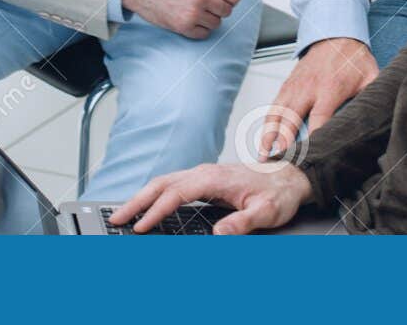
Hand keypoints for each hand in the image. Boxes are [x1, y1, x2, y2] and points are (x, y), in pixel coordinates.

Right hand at [110, 161, 312, 234]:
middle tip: (117, 217)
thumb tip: (218, 235)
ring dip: (142, 196)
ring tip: (124, 213)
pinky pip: (172, 184)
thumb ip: (242, 222)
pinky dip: (155, 194)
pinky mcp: (203, 179)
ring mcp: (202, 174)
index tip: (141, 227)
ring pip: (164, 181)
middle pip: (161, 183)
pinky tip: (148, 205)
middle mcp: (204, 172)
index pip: (176, 194)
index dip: (156, 211)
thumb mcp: (266, 212)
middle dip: (137, 200)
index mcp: (214, 178)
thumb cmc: (278, 193)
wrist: (290, 176)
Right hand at [121, 0, 240, 38]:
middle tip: (208, 2)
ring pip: (216, 23)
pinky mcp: (182, 27)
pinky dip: (200, 28)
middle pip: (227, 10)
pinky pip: (203, 33)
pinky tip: (192, 19)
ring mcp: (192, 14)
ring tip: (196, 9)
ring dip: (210, 17)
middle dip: (219, 6)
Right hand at [260, 37, 378, 156]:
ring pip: (277, 112)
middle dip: (283, 140)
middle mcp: (308, 87)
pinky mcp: (287, 84)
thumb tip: (382, 118)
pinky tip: (264, 137)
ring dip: (268, 134)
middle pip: (291, 117)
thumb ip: (373, 98)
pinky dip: (267, 123)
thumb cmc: (352, 59)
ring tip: (264, 155)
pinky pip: (274, 105)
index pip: (319, 117)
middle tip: (278, 160)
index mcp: (330, 88)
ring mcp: (295, 86)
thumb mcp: (370, 77)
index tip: (310, 154)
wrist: (335, 35)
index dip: (314, 136)